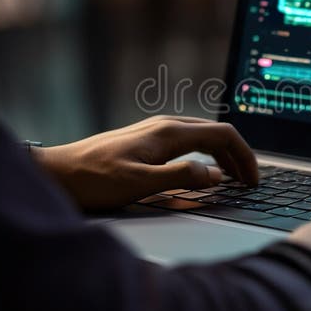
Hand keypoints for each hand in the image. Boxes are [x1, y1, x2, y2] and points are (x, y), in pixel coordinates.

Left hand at [32, 116, 257, 211]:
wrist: (57, 173)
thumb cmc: (93, 179)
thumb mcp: (140, 184)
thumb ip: (181, 177)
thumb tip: (216, 176)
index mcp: (169, 133)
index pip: (223, 135)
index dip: (245, 156)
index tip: (253, 180)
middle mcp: (165, 126)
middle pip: (216, 133)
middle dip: (238, 157)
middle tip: (249, 183)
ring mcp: (155, 131)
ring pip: (202, 136)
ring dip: (223, 156)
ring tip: (233, 179)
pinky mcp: (146, 141)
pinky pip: (188, 142)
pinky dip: (206, 155)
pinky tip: (203, 172)